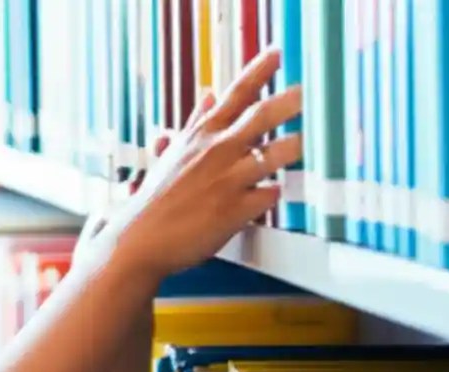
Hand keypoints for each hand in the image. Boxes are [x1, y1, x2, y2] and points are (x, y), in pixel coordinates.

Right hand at [101, 48, 302, 280]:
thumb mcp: (174, 152)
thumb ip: (196, 123)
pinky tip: (273, 193)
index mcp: (202, 135)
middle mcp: (217, 152)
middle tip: (308, 92)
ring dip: (293, 147)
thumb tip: (210, 96)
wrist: (140, 240)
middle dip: (289, 101)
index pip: (234, 94)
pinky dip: (275, 194)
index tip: (278, 54)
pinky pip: (270, 196)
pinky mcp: (235, 211)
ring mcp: (228, 181)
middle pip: (261, 116)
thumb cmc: (155, 199)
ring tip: (304, 143)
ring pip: (275, 154)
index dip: (259, 70)